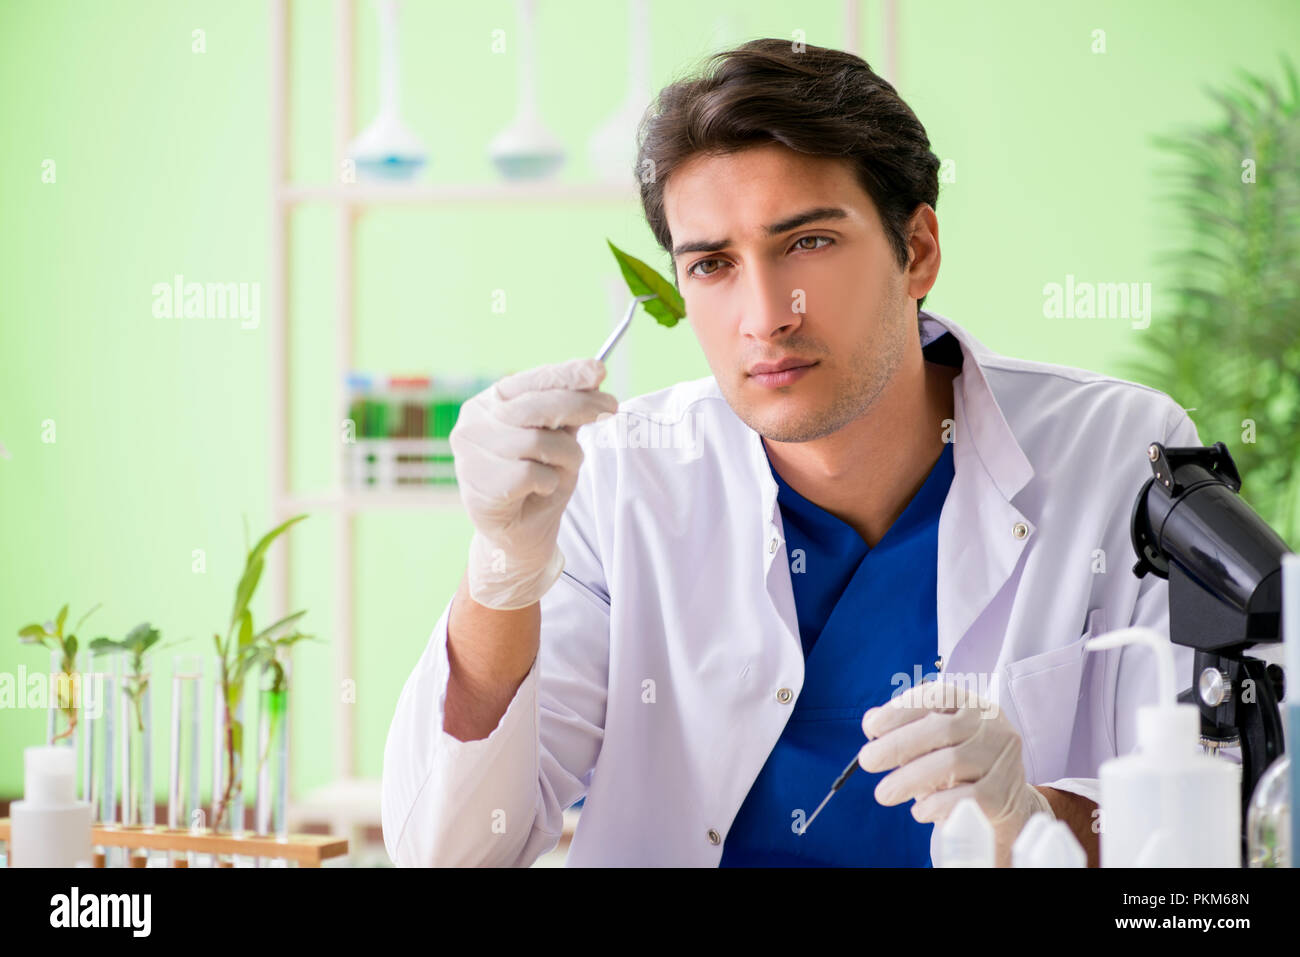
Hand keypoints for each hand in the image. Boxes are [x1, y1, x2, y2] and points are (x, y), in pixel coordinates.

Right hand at [449, 358, 618, 609]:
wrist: (519, 534)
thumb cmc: (538, 481)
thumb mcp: (558, 439)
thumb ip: (567, 411)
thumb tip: (594, 374)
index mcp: (489, 402)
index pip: (530, 380)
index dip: (566, 374)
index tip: (599, 370)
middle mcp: (473, 422)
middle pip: (535, 406)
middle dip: (579, 406)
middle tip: (611, 408)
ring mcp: (470, 453)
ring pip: (537, 442)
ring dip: (564, 457)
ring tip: (560, 470)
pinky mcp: (478, 484)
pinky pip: (531, 474)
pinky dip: (548, 482)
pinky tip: (539, 490)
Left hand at [858, 682, 1052, 865]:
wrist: (1004, 803)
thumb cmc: (958, 765)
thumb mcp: (933, 741)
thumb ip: (905, 728)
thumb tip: (871, 720)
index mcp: (969, 703)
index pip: (936, 695)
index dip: (900, 710)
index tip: (871, 728)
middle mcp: (990, 725)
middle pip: (941, 729)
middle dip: (897, 745)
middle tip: (868, 761)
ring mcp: (1002, 758)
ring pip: (951, 763)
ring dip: (909, 779)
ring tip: (884, 793)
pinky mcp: (1004, 793)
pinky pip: (966, 797)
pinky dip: (935, 804)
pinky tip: (919, 810)